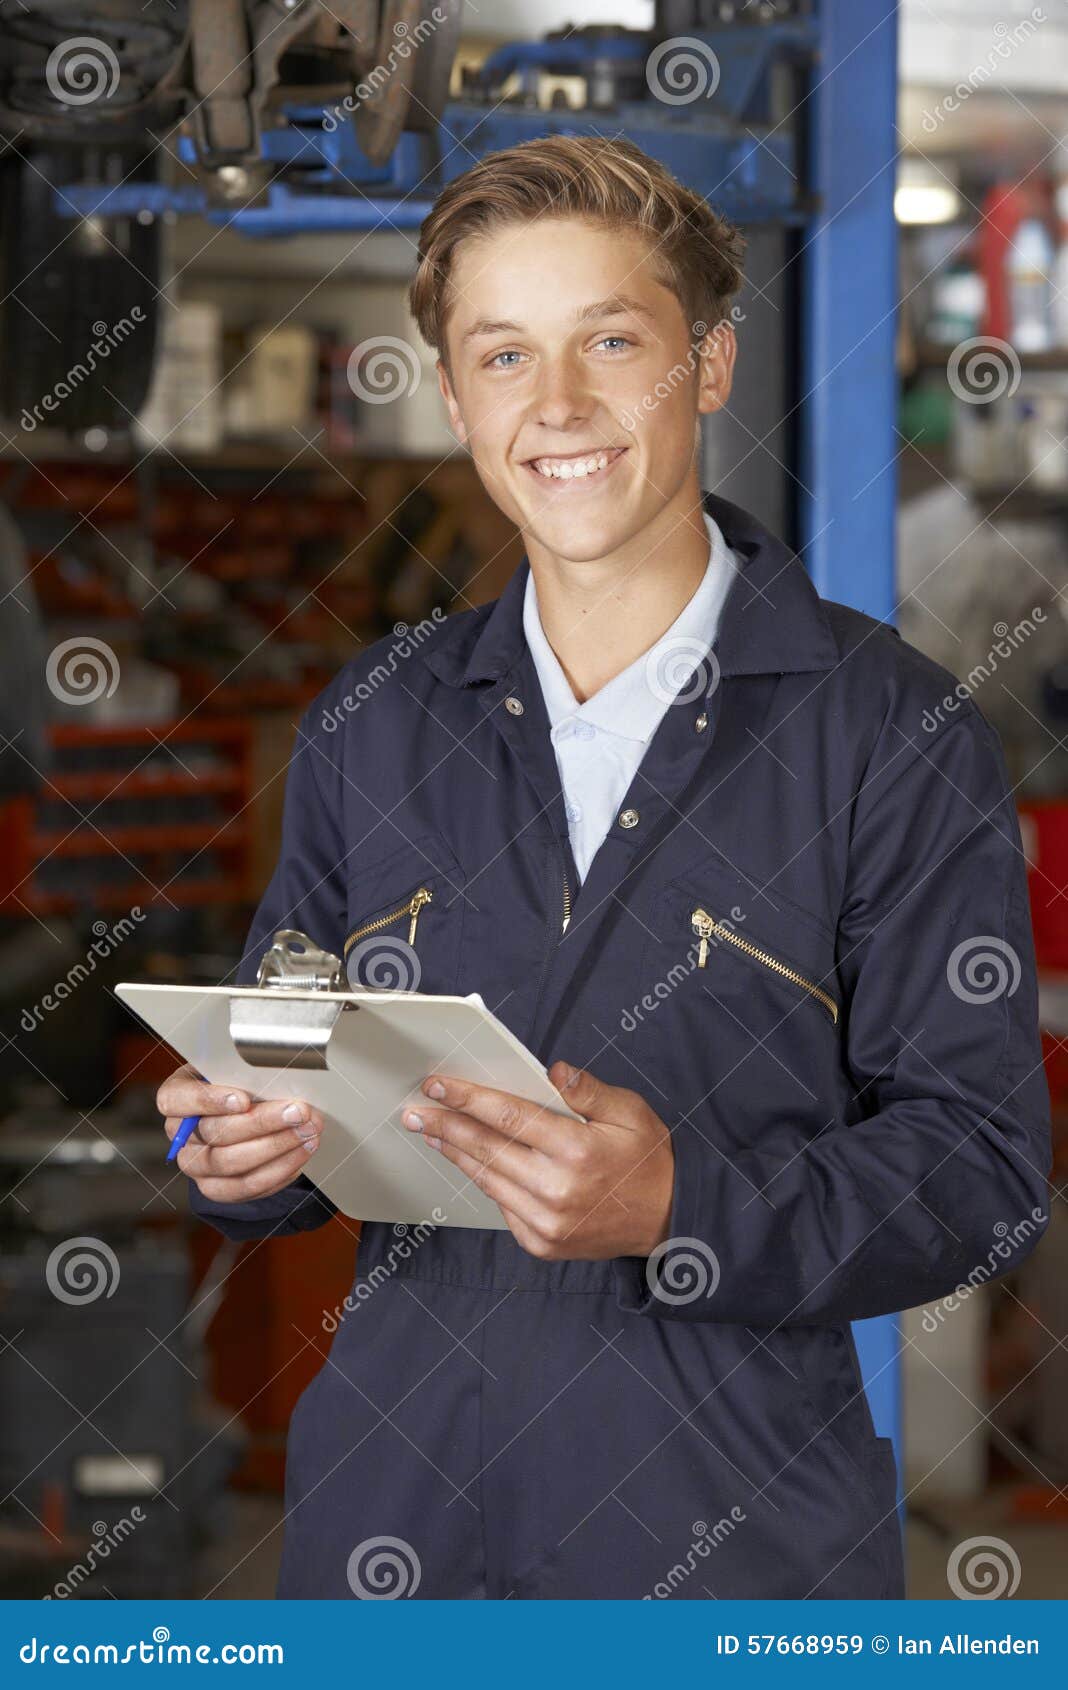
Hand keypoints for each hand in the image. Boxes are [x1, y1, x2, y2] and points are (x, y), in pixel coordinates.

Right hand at [156, 1061, 323, 1203]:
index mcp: (175, 1098)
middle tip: (298, 1112)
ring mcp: (196, 1166)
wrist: (242, 1117)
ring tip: (308, 1133)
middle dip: (262, 1123)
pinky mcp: (216, 1189)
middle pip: (214, 1133)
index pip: (175, 1100)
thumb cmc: (239, 1084)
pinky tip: (300, 1153)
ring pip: (230, 1164)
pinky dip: (278, 1171)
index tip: (244, 1099)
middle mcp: (181, 1136)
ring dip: (276, 1148)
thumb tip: (278, 1074)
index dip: (208, 1100)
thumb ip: (246, 1072)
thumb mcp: (235, 1069)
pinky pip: (246, 1187)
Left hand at [402, 1061, 673, 1259]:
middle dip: (445, 1126)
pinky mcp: (541, 1243)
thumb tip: (552, 1071)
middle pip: (486, 1149)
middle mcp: (557, 1189)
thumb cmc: (648, 1160)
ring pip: (487, 1180)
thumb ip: (588, 1091)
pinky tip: (471, 1164)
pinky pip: (502, 1206)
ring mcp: (546, 1222)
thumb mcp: (630, 1112)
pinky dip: (485, 1182)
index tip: (437, 1085)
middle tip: (414, 1111)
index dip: (467, 1099)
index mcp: (577, 1150)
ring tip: (432, 1133)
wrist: (668, 1220)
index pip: (509, 1116)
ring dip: (456, 1154)